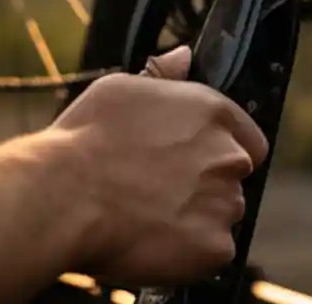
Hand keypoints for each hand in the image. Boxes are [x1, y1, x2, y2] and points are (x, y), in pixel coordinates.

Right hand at [50, 47, 267, 285]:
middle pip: (232, 178)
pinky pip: (212, 253)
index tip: (191, 163)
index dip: (220, 152)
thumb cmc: (84, 141)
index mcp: (212, 113)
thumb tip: (184, 57)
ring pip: (221, 216)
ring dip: (196, 219)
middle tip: (157, 192)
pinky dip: (188, 254)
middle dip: (205, 186)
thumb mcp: (120, 90)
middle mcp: (228, 156)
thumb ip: (163, 77)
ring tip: (147, 216)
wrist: (63, 197)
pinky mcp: (214, 246)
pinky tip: (152, 240)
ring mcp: (224, 203)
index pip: (247, 138)